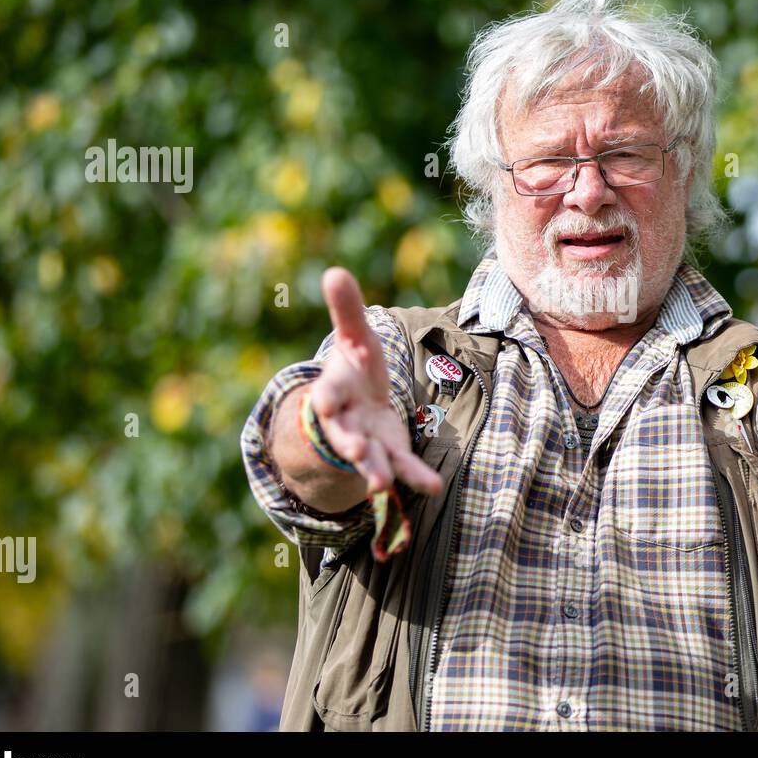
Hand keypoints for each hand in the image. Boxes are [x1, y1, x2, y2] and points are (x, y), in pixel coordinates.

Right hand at [309, 267, 443, 496]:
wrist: (355, 406)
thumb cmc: (354, 368)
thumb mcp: (353, 337)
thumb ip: (346, 310)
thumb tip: (334, 271)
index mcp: (335, 391)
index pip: (328, 395)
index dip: (327, 398)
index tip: (324, 403)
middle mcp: (346, 423)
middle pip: (344, 435)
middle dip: (348, 443)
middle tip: (354, 451)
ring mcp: (366, 442)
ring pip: (369, 459)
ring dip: (375, 470)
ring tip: (380, 484)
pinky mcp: (389, 453)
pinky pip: (402, 467)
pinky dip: (416, 478)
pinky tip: (433, 486)